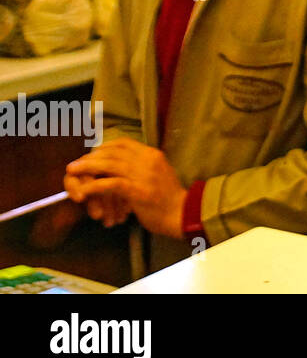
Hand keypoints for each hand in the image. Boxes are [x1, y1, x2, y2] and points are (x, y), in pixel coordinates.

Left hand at [65, 140, 186, 239]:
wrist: (182, 214)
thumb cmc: (169, 197)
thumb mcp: (158, 174)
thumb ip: (142, 167)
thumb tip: (119, 166)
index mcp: (153, 154)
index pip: (123, 143)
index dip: (103, 147)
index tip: (91, 153)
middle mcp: (148, 160)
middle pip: (112, 152)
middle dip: (91, 157)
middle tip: (75, 164)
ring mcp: (143, 174)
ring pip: (109, 164)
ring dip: (87, 167)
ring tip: (72, 171)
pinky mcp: (137, 191)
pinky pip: (110, 184)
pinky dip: (94, 186)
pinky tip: (84, 191)